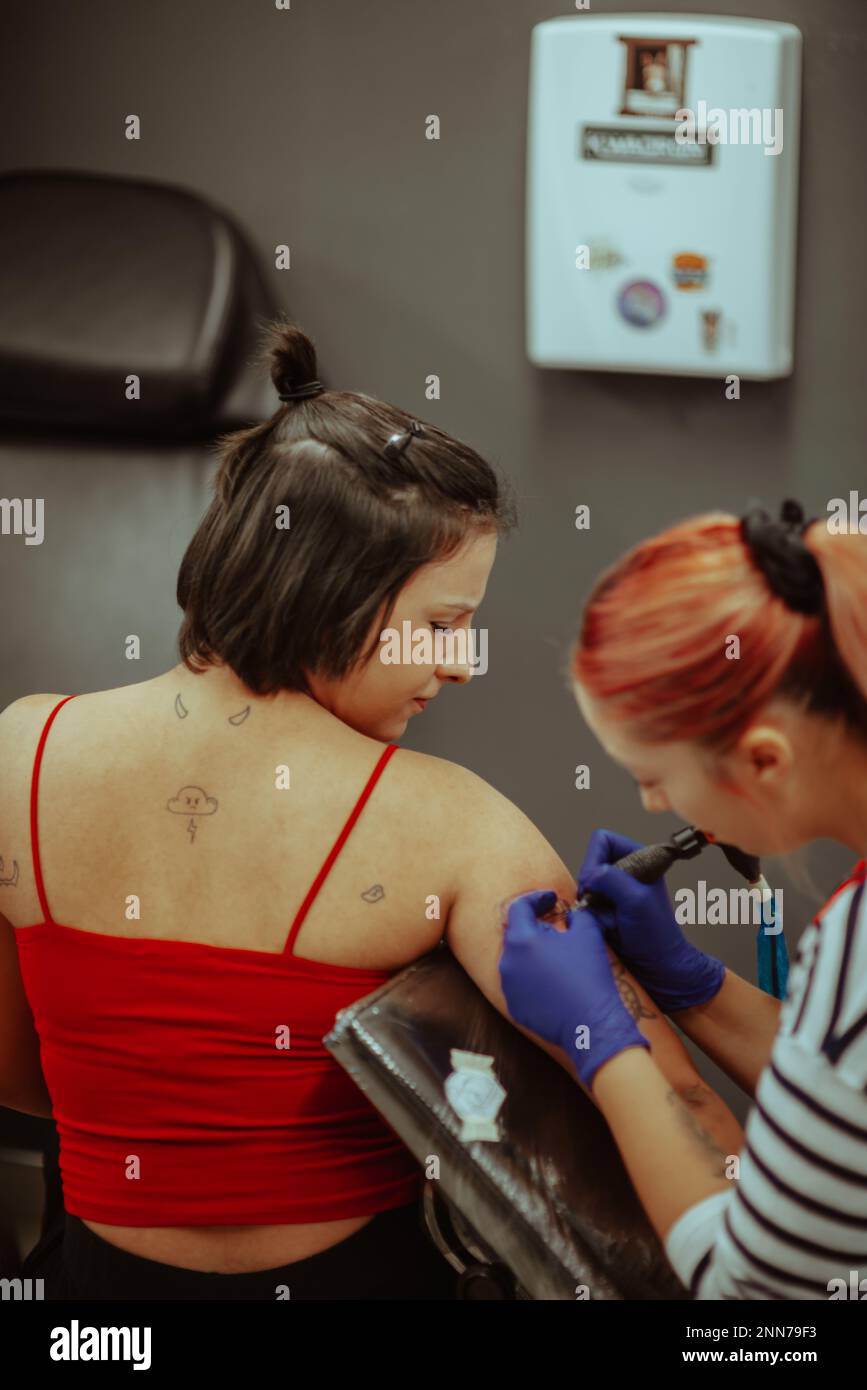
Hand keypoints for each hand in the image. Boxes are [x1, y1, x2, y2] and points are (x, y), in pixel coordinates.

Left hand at [499, 889, 649, 1090]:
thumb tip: (571, 915)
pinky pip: (520, 984)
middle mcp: (507, 962)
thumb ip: (577, 915)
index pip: (519, 908)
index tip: (552, 899)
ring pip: (517, 960)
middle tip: (557, 928)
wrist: (590, 1024)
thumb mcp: (588, 934)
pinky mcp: (514, 1007)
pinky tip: (554, 981)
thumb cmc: (589, 975)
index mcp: (521, 940)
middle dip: (535, 927)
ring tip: (557, 956)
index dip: (536, 898)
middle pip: (516, 934)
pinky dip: (533, 977)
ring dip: (533, 953)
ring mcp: (508, 987)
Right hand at [578, 829, 725, 1012]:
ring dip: (592, 905)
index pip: (602, 840)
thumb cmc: (657, 936)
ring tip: (611, 921)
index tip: (601, 883)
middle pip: (589, 864)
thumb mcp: (636, 900)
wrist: (659, 969)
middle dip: (592, 886)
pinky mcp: (606, 908)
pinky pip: (585, 904)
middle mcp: (626, 871)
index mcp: (640, 858)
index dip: (595, 860)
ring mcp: (615, 891)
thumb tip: (589, 876)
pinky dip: (591, 916)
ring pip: (584, 886)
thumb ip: (611, 879)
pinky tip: (607, 927)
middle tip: (607, 906)